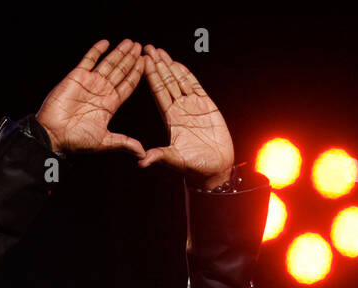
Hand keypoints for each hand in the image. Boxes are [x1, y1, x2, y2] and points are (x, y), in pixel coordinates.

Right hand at [35, 39, 145, 157]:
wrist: (53, 134)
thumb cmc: (76, 141)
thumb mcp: (104, 142)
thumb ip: (124, 143)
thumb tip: (142, 154)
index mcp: (110, 105)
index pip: (127, 85)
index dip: (137, 74)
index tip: (147, 63)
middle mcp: (102, 91)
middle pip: (120, 71)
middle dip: (131, 59)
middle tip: (142, 47)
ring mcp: (90, 82)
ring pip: (108, 63)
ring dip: (119, 53)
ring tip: (130, 42)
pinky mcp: (77, 76)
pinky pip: (89, 60)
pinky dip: (97, 51)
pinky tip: (106, 42)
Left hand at [138, 46, 233, 188]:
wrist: (216, 168)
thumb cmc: (195, 167)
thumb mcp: (174, 160)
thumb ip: (159, 156)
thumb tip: (141, 161)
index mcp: (170, 119)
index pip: (158, 93)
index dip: (151, 77)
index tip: (142, 62)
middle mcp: (179, 110)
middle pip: (166, 82)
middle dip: (157, 65)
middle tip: (147, 48)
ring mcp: (193, 106)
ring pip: (179, 81)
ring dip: (170, 66)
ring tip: (160, 51)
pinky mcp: (207, 106)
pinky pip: (195, 86)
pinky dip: (187, 75)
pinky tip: (178, 64)